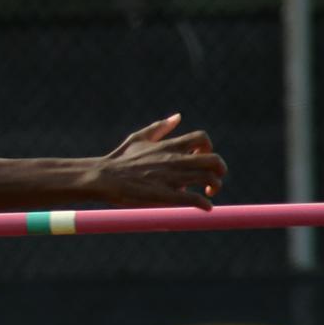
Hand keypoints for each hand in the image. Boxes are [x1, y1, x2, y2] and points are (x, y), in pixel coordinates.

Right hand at [94, 114, 224, 209]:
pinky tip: (205, 207)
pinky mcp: (166, 195)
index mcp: (169, 146)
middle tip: (213, 178)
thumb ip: (160, 128)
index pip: (202, 139)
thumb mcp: (139, 138)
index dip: (209, 147)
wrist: (104, 177)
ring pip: (208, 179)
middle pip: (213, 160)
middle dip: (220, 169)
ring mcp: (171, 178)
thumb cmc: (119, 159)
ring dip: (215, 187)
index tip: (201, 157)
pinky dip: (205, 203)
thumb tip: (177, 117)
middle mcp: (175, 160)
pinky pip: (194, 198)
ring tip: (209, 193)